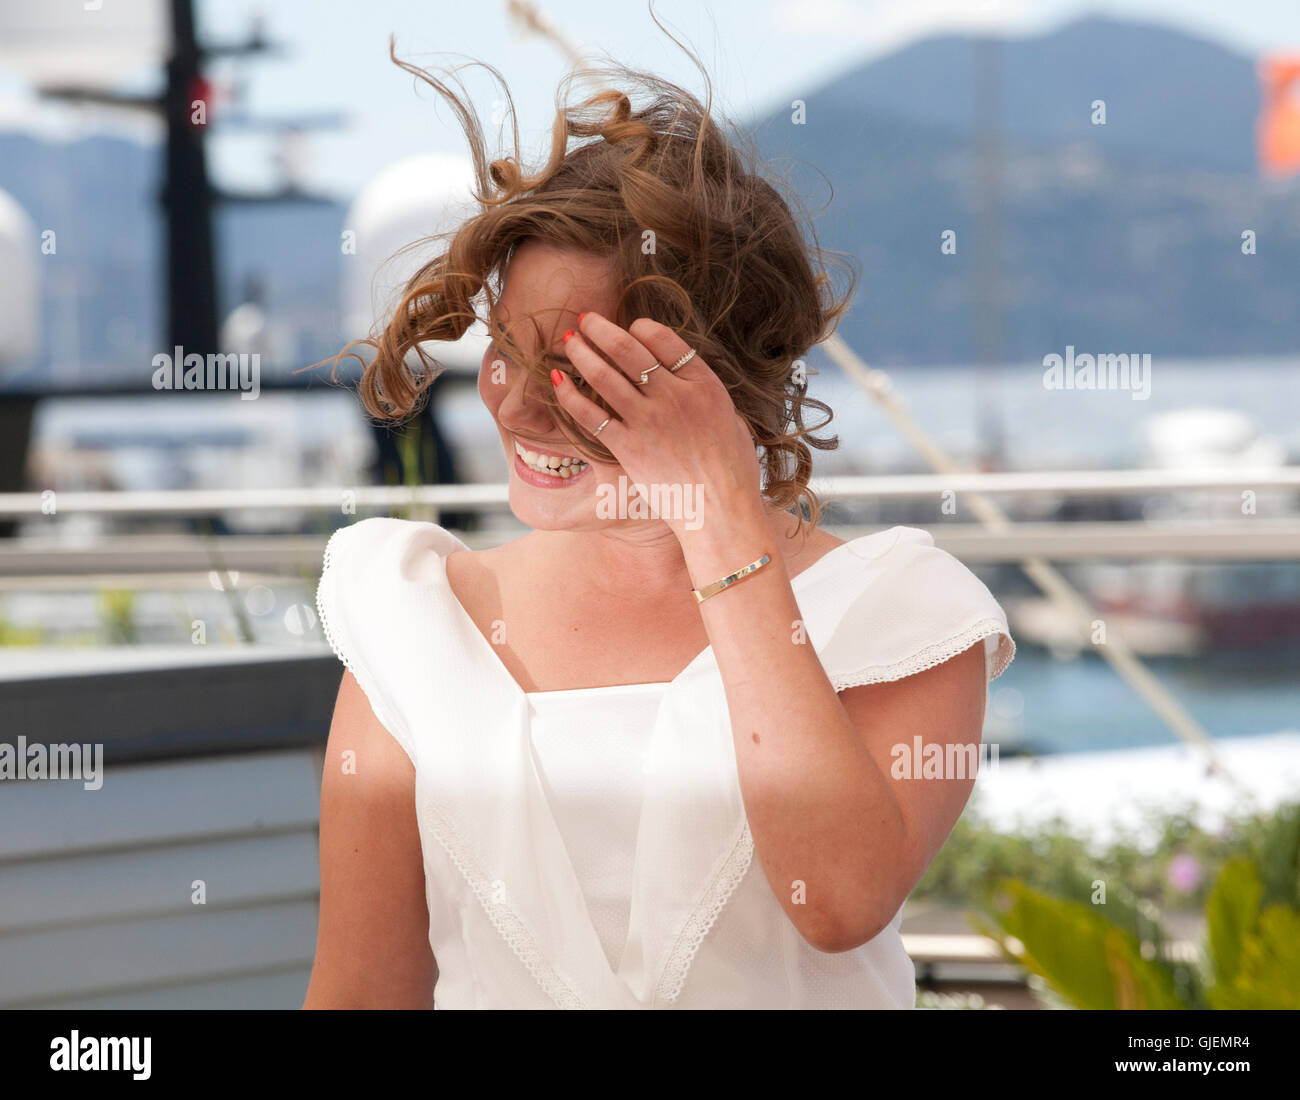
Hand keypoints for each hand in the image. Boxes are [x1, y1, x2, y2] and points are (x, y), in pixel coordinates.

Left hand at [552, 312, 765, 541]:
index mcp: (704, 385)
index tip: (629, 327)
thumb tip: (688, 383)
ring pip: (605, 375)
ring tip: (566, 340)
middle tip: (585, 318)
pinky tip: (558, 381)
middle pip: (630, 349)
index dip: (641, 328)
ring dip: (581, 352)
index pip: (665, 341)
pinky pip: (590, 415)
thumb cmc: (733, 472)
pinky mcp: (628, 448)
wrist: (722, 512)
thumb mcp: (731, 420)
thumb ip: (706, 397)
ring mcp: (649, 421)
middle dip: (601, 329)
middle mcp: (675, 397)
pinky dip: (570, 395)